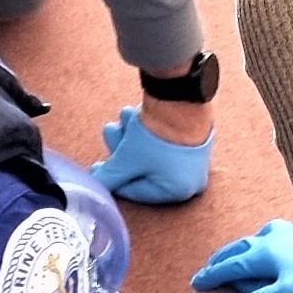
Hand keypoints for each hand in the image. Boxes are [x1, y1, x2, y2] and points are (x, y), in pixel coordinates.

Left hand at [92, 106, 211, 204]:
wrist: (181, 101)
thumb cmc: (156, 139)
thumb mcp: (126, 161)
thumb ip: (109, 177)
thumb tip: (96, 184)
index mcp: (178, 191)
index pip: (139, 191)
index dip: (115, 179)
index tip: (98, 168)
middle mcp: (190, 178)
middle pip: (145, 169)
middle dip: (123, 150)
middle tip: (109, 132)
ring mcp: (194, 157)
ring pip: (153, 151)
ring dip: (133, 135)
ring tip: (123, 115)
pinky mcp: (196, 137)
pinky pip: (165, 140)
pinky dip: (148, 129)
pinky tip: (134, 113)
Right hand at [193, 218, 292, 292]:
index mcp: (264, 252)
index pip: (231, 266)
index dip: (213, 276)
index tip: (196, 284)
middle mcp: (272, 238)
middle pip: (239, 248)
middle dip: (221, 259)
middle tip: (207, 269)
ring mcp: (288, 232)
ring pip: (255, 239)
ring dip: (239, 249)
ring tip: (233, 257)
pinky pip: (272, 235)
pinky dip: (260, 242)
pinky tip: (268, 245)